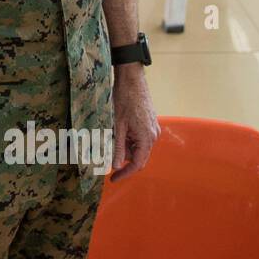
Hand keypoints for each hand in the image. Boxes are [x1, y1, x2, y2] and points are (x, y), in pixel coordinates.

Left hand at [110, 66, 160, 181]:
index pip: (137, 164)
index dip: (125, 173)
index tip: (113, 179)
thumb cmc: (124, 99)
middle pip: (138, 157)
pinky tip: (117, 132)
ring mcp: (153, 129)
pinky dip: (128, 140)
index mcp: (147, 138)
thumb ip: (117, 146)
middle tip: (105, 157)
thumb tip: (115, 165)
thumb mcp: (117, 125)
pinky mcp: (149, 123)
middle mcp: (153, 135)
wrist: (132, 79)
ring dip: (124, 148)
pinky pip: (139, 138)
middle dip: (122, 159)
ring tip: (110, 138)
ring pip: (138, 147)